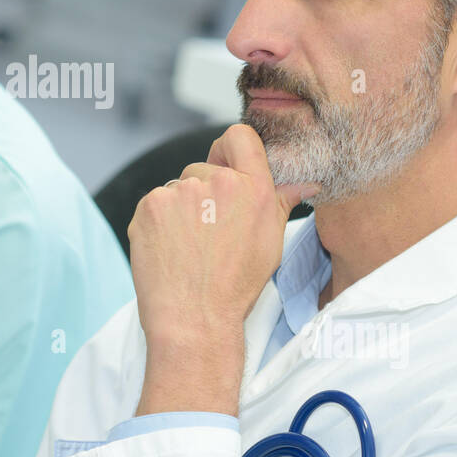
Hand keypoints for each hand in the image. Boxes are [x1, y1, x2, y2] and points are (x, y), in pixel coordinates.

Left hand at [128, 124, 318, 413]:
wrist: (194, 319)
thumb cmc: (236, 285)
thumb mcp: (271, 242)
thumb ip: (282, 202)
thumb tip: (307, 183)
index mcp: (252, 189)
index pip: (239, 137)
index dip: (230, 150)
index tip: (226, 170)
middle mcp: (216, 183)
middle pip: (202, 168)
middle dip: (203, 193)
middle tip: (208, 232)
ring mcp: (179, 193)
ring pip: (177, 188)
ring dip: (180, 209)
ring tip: (189, 246)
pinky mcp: (149, 206)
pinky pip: (154, 203)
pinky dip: (158, 222)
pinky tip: (169, 248)